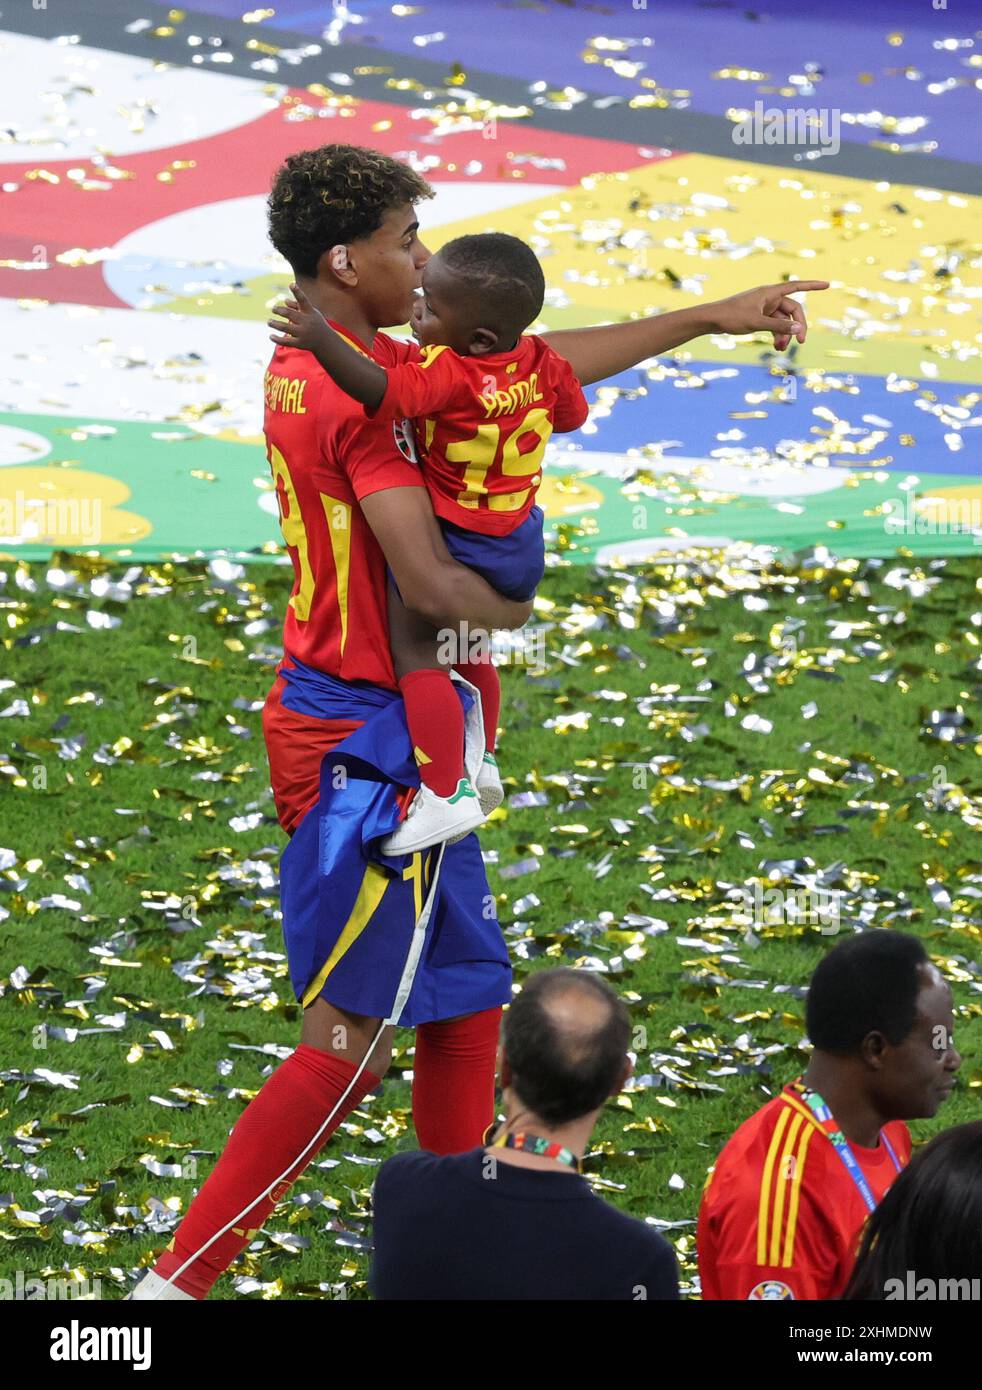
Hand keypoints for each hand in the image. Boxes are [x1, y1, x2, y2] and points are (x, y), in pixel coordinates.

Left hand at [267, 281, 325, 348]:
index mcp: (309, 312)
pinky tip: (271, 336)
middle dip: (279, 310)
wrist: (326, 342)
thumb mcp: (310, 313)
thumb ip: (298, 306)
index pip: (303, 300)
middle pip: (289, 313)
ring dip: (274, 324)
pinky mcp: (300, 343)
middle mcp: (307, 322)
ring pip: (285, 327)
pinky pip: (286, 341)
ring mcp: (303, 333)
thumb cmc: (316, 324)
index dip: (297, 292)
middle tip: (273, 309)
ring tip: (269, 322)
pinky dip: (277, 339)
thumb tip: (285, 301)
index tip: (292, 284)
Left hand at [707, 280, 829, 351]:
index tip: (827, 285)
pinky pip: (774, 325)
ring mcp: (764, 307)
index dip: (812, 286)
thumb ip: (778, 326)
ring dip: (786, 334)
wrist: (712, 320)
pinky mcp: (758, 316)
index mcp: (770, 293)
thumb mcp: (756, 323)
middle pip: (792, 310)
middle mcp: (769, 298)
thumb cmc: (731, 317)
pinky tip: (777, 347)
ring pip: (783, 320)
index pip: (796, 286)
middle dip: (797, 326)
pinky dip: (777, 335)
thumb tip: (798, 329)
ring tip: (782, 349)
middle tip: (802, 342)